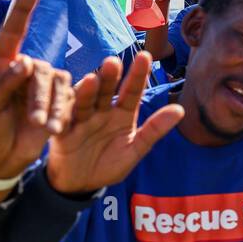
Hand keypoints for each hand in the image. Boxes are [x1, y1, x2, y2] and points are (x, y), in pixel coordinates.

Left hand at [0, 0, 74, 202]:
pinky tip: (52, 129)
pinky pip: (68, 99)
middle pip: (40, 69)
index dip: (22, 10)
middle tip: (35, 121)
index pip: (12, 33)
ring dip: (50, 107)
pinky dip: (60, 113)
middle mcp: (24, 70)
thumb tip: (25, 61)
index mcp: (1, 66)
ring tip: (42, 128)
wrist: (2, 158)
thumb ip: (4, 83)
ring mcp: (43, 85)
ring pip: (57, 83)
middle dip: (39, 95)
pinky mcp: (60, 101)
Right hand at [45, 52, 184, 195]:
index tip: (145, 56)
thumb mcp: (135, 149)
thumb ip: (155, 129)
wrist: (82, 185)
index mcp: (123, 113)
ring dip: (87, 91)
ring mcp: (81, 119)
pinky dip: (63, 111)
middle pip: (106, 91)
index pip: (132, 91)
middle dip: (109, 76)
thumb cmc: (110, 165)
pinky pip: (62, 120)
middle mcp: (102, 111)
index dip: (138, 75)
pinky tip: (65, 101)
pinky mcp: (62, 130)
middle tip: (113, 61)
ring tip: (92, 79)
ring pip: (84, 101)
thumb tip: (180, 110)